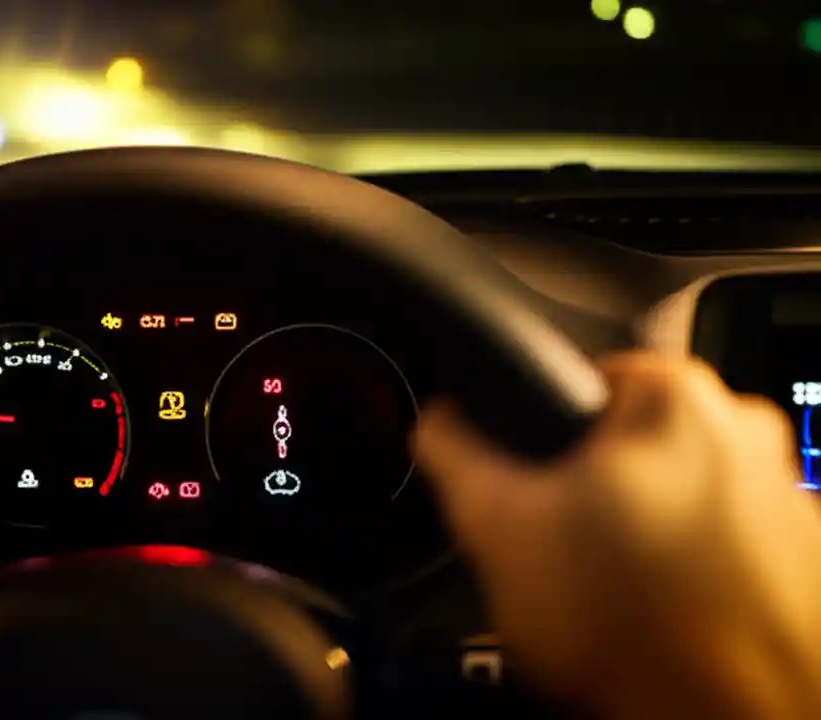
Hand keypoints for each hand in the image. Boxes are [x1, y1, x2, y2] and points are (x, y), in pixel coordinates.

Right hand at [415, 353, 820, 718]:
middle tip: (564, 553)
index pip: (580, 384)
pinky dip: (690, 575)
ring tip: (613, 595)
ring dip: (643, 537)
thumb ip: (453, 454)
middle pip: (629, 448)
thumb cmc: (633, 629)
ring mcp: (787, 499)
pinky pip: (723, 550)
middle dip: (592, 495)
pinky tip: (660, 615)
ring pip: (677, 500)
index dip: (538, 443)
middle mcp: (746, 433)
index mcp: (674, 397)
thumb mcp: (497, 526)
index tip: (532, 493)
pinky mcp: (806, 562)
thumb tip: (435, 425)